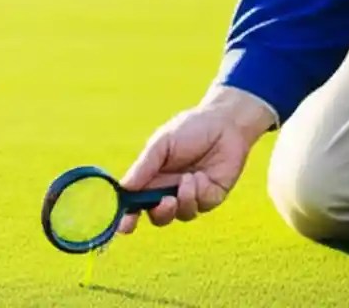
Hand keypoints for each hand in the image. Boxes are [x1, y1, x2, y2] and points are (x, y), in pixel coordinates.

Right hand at [117, 86, 274, 233]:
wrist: (224, 123)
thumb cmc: (190, 129)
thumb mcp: (162, 144)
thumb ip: (144, 167)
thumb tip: (123, 188)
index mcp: (153, 178)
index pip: (136, 203)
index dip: (129, 217)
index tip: (125, 226)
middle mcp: (170, 190)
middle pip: (159, 217)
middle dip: (160, 214)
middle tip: (166, 201)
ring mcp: (192, 195)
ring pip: (182, 214)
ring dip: (184, 200)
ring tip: (189, 178)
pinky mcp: (212, 196)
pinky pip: (202, 206)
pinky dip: (200, 192)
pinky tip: (202, 175)